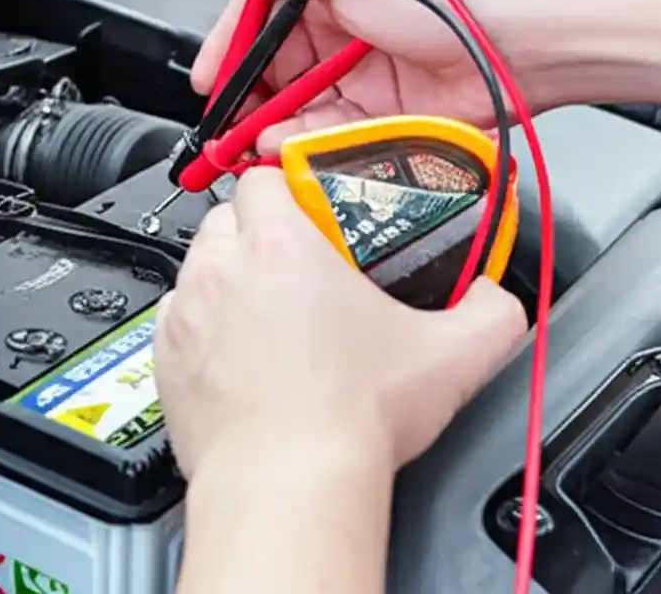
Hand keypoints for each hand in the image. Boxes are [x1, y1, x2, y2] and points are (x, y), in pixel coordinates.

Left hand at [153, 168, 526, 478]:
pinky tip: (239, 359)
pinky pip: (177, 321)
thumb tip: (496, 300)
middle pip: (227, 218)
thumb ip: (489, 312)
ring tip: (267, 319)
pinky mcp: (163, 358)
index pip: (264, 178)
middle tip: (294, 271)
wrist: (287, 483)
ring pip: (198, 268)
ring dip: (227, 280)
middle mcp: (221, 270)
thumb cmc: (350, 420)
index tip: (308, 213)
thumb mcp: (453, 356)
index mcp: (279, 245)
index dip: (287, 188)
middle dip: (256, 234)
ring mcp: (186, 314)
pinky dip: (202, 330)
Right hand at [193, 0, 537, 153]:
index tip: (208, 80)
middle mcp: (344, 27)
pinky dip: (308, 146)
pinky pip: (332, 136)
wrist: (528, 36)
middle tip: (226, 124)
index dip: (229, 51)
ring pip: (299, 109)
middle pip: (274, 71)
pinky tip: (291, 150)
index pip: (260, 18)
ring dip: (273, 128)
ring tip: (255, 143)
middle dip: (247, 99)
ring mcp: (363, 74)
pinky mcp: (384, 115)